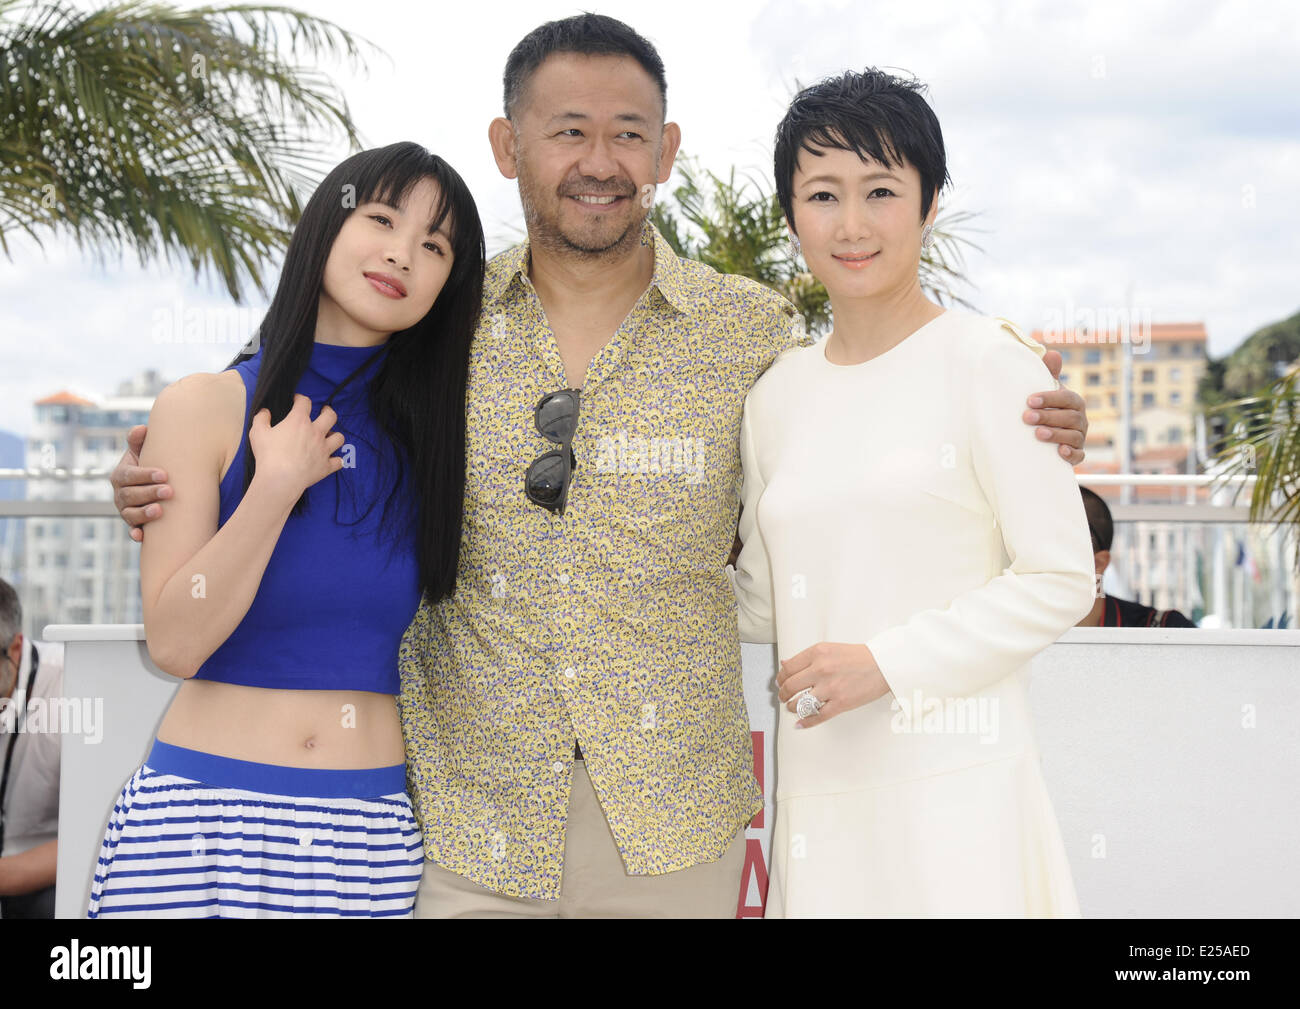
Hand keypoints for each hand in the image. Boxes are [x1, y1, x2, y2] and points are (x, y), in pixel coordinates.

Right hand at [111, 424, 170, 541]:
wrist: (154, 483)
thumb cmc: (150, 463)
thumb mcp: (142, 451)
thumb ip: (139, 440)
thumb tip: (141, 429)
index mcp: (121, 475)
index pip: (129, 475)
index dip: (145, 475)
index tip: (164, 474)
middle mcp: (120, 494)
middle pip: (130, 495)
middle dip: (149, 493)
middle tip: (169, 491)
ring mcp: (125, 510)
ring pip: (130, 514)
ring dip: (143, 514)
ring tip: (160, 511)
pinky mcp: (133, 524)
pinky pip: (132, 530)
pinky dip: (135, 534)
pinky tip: (142, 536)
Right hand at [248, 396, 345, 499]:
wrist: (280, 479)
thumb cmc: (268, 455)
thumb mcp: (257, 432)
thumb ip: (261, 418)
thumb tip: (265, 412)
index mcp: (299, 421)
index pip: (305, 402)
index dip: (301, 399)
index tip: (297, 400)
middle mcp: (316, 432)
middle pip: (331, 416)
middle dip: (328, 411)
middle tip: (324, 412)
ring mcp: (324, 449)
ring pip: (339, 437)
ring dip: (335, 435)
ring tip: (329, 436)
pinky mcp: (326, 466)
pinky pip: (339, 461)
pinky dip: (337, 460)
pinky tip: (333, 459)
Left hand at [776, 642, 889, 728]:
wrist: (883, 665)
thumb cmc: (857, 657)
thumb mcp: (829, 649)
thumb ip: (807, 657)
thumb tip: (785, 664)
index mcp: (817, 653)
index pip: (788, 668)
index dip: (780, 678)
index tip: (780, 682)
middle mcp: (821, 669)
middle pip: (790, 686)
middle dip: (783, 694)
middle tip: (783, 697)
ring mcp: (831, 688)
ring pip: (800, 703)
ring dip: (792, 707)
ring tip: (793, 707)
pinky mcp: (841, 703)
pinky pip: (817, 716)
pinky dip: (805, 722)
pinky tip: (799, 724)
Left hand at [1025, 350, 1086, 464]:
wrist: (1047, 437)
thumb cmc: (1046, 409)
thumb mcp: (1047, 391)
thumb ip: (1049, 374)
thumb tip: (1053, 353)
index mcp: (1073, 402)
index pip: (1066, 398)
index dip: (1050, 398)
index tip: (1029, 400)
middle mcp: (1080, 419)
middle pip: (1070, 417)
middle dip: (1048, 416)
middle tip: (1026, 417)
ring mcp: (1079, 437)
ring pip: (1074, 436)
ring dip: (1056, 435)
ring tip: (1038, 434)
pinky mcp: (1076, 453)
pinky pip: (1079, 455)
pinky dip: (1071, 454)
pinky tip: (1060, 452)